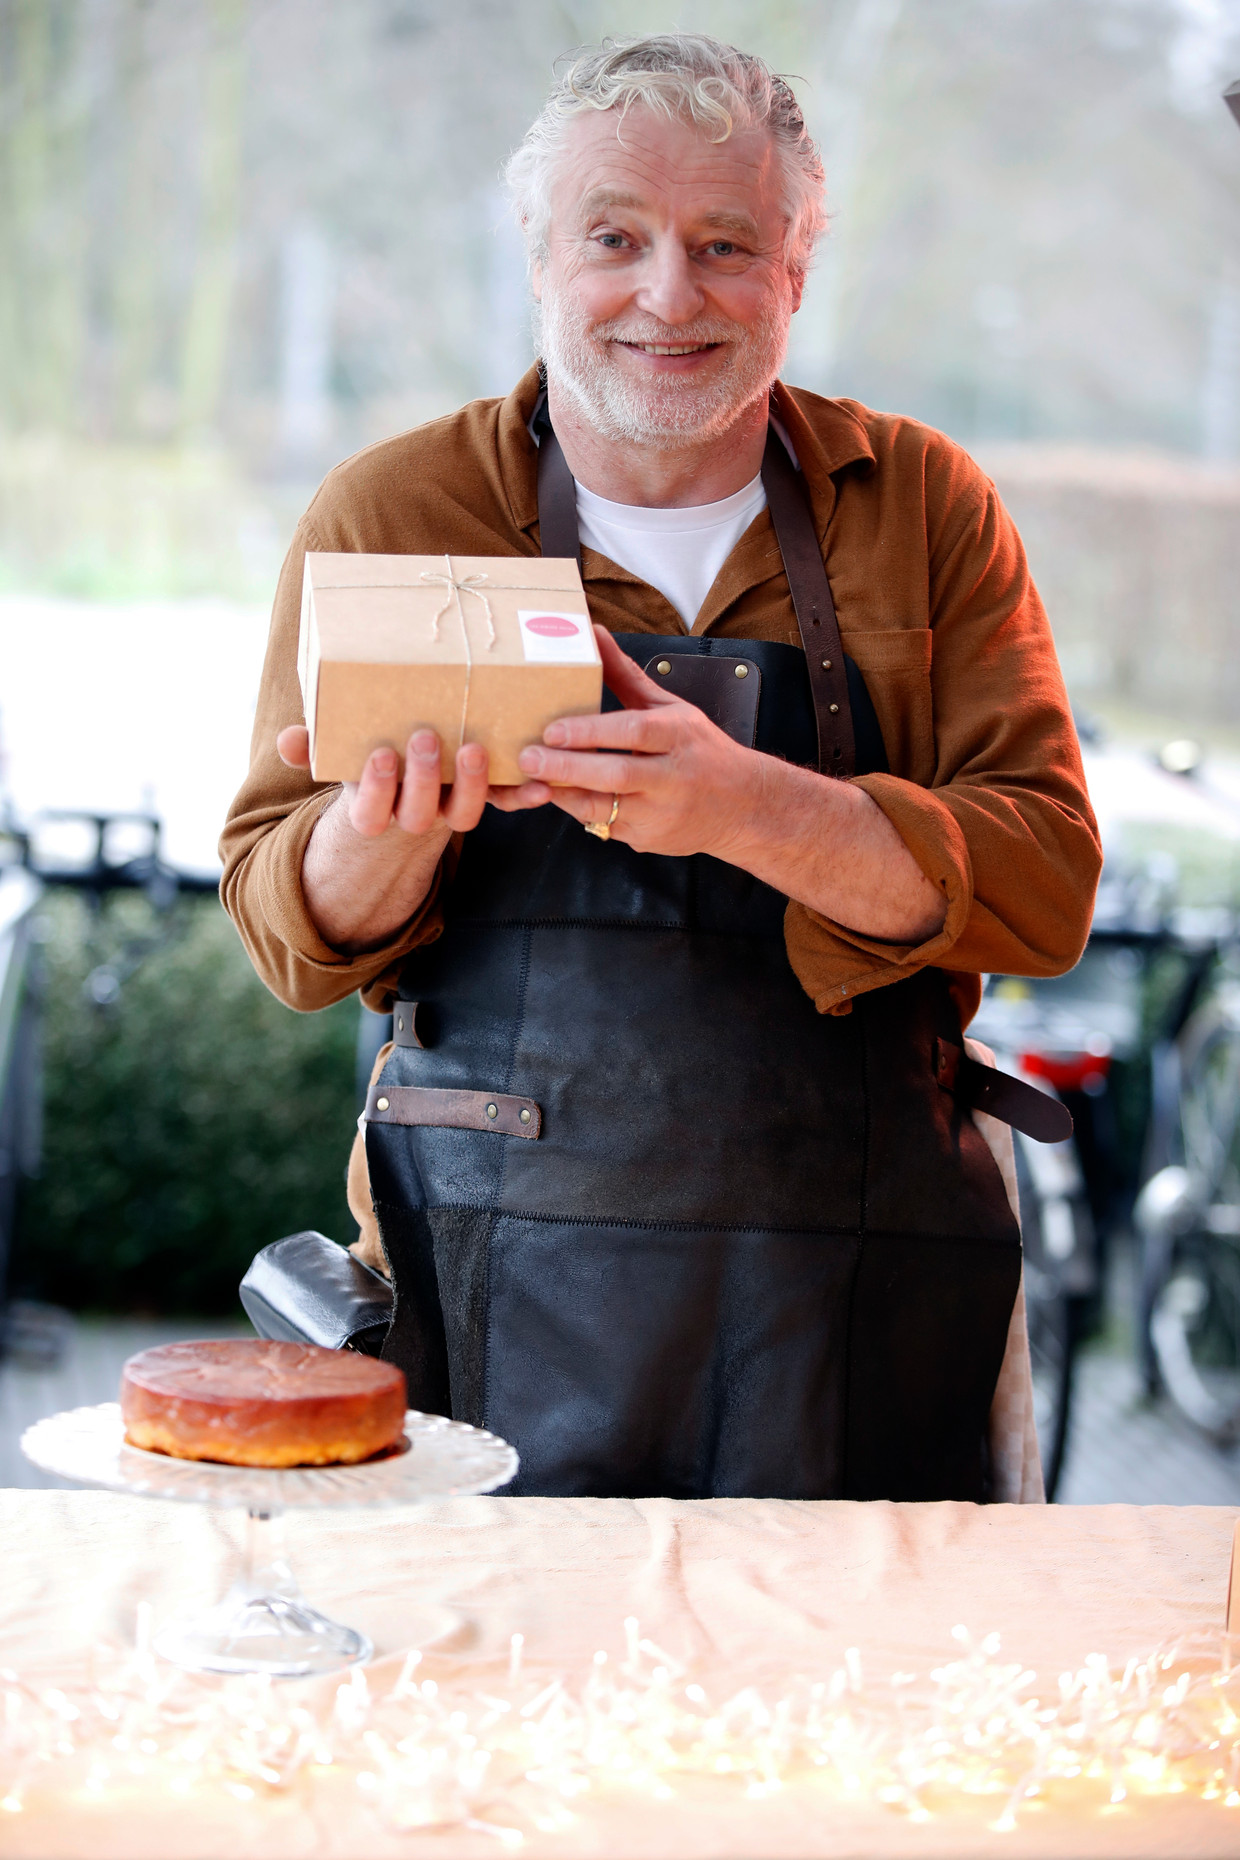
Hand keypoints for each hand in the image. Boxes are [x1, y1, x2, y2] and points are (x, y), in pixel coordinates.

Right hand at [277, 725, 511, 953]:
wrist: (409, 791)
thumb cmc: (373, 764)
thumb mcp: (340, 758)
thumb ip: (314, 749)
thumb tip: (288, 741)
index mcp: (375, 812)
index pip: (371, 813)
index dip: (377, 788)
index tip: (380, 756)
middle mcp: (415, 818)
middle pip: (419, 813)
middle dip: (423, 778)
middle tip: (426, 738)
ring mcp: (451, 811)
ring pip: (464, 814)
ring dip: (472, 785)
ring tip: (476, 748)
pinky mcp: (484, 801)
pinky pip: (504, 806)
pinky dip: (523, 797)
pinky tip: (541, 786)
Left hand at [491, 628, 763, 859]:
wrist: (742, 807)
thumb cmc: (700, 750)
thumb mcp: (671, 708)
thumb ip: (627, 675)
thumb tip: (594, 633)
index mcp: (680, 735)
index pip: (633, 731)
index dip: (591, 732)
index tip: (552, 730)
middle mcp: (673, 776)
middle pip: (616, 773)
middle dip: (567, 767)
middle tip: (527, 757)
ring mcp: (661, 813)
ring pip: (605, 807)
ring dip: (565, 794)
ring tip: (531, 779)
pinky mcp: (650, 839)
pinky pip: (605, 826)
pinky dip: (578, 810)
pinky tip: (556, 796)